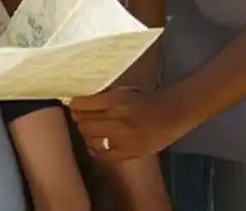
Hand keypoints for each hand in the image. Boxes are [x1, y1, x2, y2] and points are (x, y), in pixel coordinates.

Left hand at [69, 87, 191, 162]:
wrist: (172, 114)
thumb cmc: (146, 100)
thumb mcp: (124, 91)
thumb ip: (103, 96)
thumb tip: (79, 100)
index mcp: (116, 101)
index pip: (82, 105)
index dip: (74, 105)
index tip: (73, 104)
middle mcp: (118, 120)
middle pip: (84, 123)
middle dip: (79, 119)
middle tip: (79, 116)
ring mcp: (124, 139)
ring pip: (90, 139)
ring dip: (86, 133)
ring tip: (89, 128)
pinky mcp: (130, 153)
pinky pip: (103, 154)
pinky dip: (95, 148)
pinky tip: (97, 142)